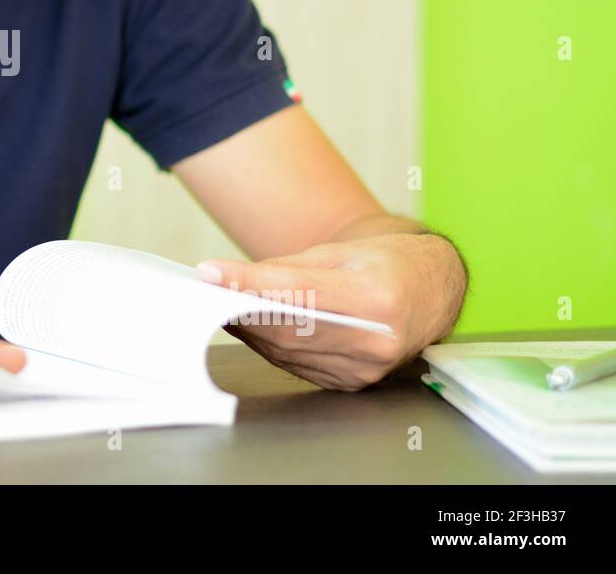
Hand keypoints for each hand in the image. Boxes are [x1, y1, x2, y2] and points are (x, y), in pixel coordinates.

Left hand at [195, 233, 466, 390]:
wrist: (427, 292)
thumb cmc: (386, 264)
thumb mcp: (340, 252)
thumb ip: (288, 268)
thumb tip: (233, 278)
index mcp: (377, 296)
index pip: (299, 292)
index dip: (249, 283)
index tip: (211, 273)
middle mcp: (375, 339)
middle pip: (288, 330)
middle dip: (239, 310)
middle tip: (206, 292)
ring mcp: (365, 368)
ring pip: (286, 352)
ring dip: (248, 330)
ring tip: (220, 306)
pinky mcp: (352, 382)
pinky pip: (296, 365)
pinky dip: (268, 345)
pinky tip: (250, 327)